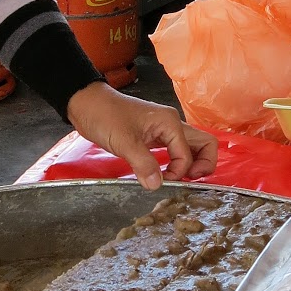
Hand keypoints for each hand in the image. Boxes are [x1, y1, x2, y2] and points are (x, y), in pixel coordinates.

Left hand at [66, 80, 217, 190]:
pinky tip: (166, 174)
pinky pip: (175, 151)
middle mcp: (173, 125)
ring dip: (191, 164)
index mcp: (170, 122)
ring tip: (178, 180)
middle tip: (189, 181)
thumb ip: (143, 164)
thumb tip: (157, 185)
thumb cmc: (105, 116)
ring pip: (190, 148)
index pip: (187, 154)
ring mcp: (164, 130)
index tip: (162, 182)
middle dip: (203, 165)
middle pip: (204, 144)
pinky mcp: (154, 137)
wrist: (87, 104)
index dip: (179, 172)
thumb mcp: (124, 141)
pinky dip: (177, 163)